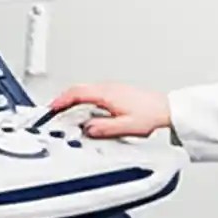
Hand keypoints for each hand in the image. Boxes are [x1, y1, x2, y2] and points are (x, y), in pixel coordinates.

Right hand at [50, 83, 170, 137]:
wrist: (167, 109)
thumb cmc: (151, 115)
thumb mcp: (126, 127)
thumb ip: (104, 129)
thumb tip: (88, 129)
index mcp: (106, 94)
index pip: (77, 93)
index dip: (61, 101)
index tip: (51, 109)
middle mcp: (108, 88)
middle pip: (78, 89)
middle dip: (63, 99)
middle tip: (54, 110)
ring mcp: (112, 88)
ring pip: (86, 90)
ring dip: (73, 99)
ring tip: (66, 110)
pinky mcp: (117, 92)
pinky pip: (94, 92)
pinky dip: (83, 99)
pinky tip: (84, 108)